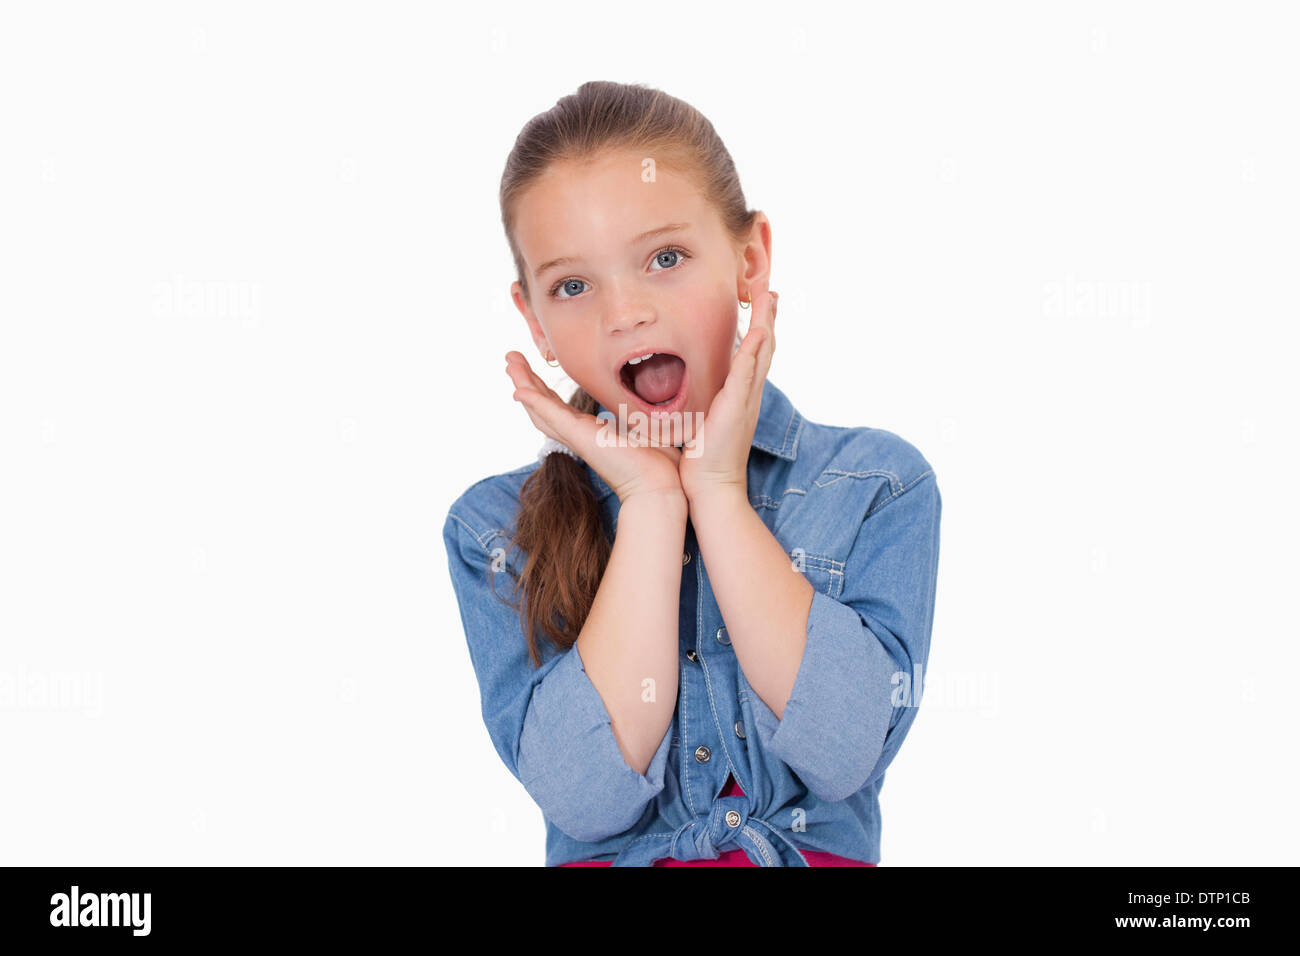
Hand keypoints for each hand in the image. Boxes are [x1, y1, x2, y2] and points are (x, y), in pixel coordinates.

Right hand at [505, 351, 685, 505]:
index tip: (532, 370)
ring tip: (510, 363)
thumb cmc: (660, 465)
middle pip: (543, 406)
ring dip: (524, 384)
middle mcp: (580, 435)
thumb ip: (641, 416)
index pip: (560, 408)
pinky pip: (551, 416)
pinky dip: (534, 402)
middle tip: (511, 359)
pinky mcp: (581, 437)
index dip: (543, 389)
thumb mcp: (648, 429)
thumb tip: (655, 403)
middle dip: (527, 381)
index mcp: (592, 432)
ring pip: (541, 409)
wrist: (660, 487)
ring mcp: (577, 437)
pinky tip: (518, 389)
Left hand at [679, 282, 777, 505]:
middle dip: (768, 315)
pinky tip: (758, 331)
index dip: (757, 327)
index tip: (757, 302)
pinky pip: (749, 374)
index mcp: (739, 395)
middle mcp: (748, 394)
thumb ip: (694, 400)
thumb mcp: (698, 420)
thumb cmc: (700, 458)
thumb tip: (677, 389)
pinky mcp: (737, 408)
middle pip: (764, 346)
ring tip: (770, 296)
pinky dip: (755, 351)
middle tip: (770, 287)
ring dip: (767, 322)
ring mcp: (746, 399)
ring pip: (762, 353)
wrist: (710, 486)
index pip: (751, 354)